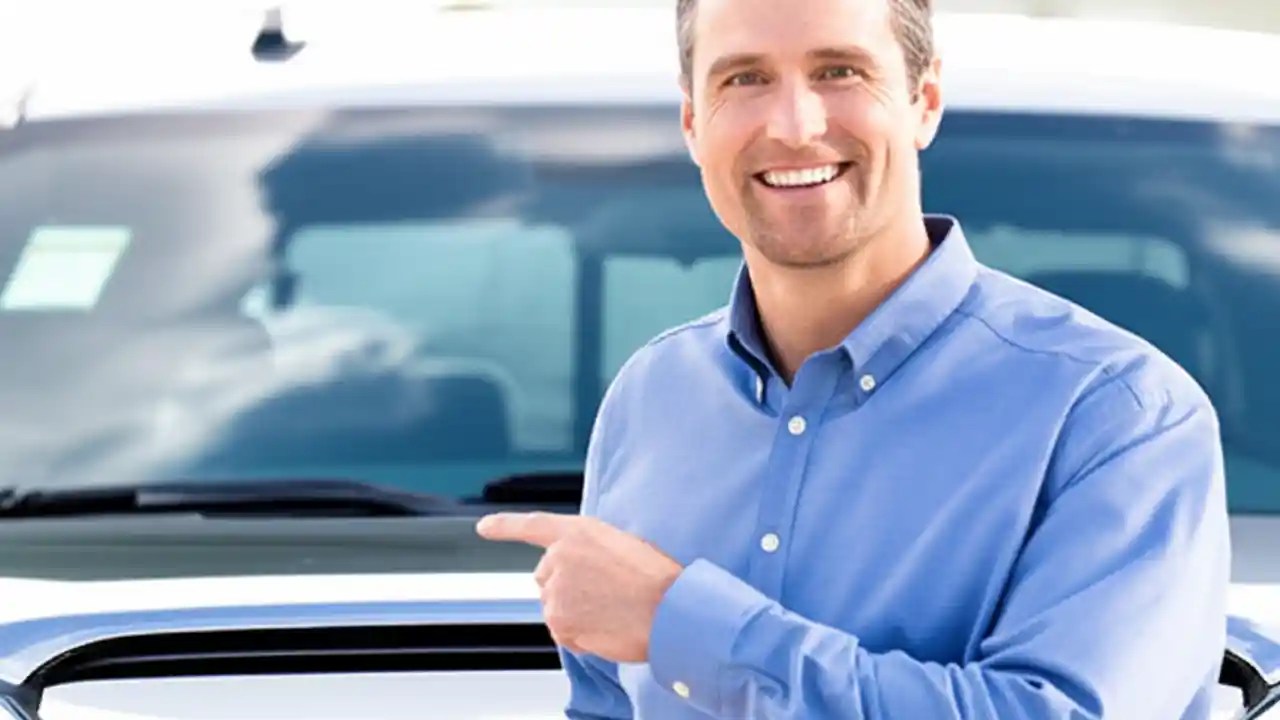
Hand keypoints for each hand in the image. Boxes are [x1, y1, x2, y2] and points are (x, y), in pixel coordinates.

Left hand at [476, 511, 682, 662]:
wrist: (670, 608)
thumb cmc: (656, 579)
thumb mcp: (621, 547)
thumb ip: (588, 553)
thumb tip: (578, 576)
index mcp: (578, 531)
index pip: (533, 525)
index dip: (506, 526)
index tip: (484, 527)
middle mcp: (560, 557)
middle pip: (546, 576)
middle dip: (566, 587)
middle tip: (604, 594)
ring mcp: (556, 590)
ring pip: (554, 607)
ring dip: (575, 612)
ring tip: (611, 610)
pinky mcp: (558, 620)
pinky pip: (562, 632)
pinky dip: (580, 634)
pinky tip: (605, 626)